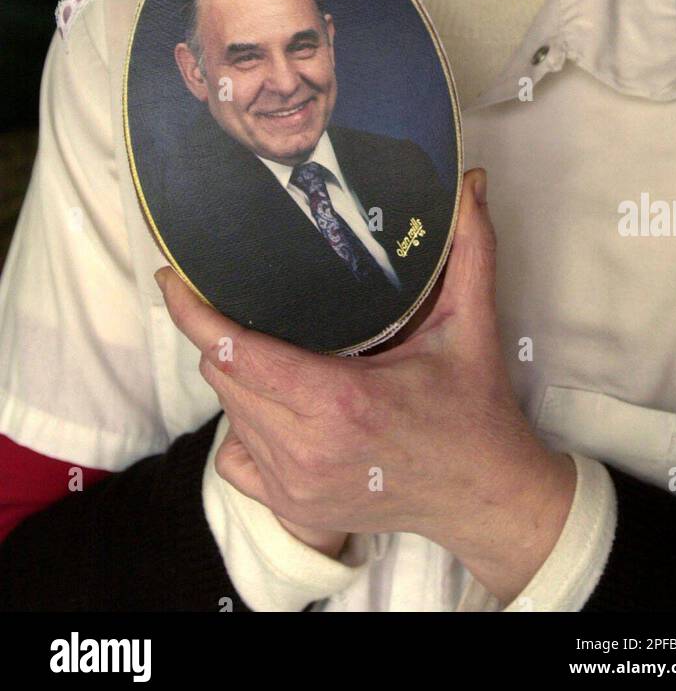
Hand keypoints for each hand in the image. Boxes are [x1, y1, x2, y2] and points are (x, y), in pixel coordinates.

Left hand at [156, 168, 574, 600]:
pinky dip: (243, 425)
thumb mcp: (473, 325)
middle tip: (233, 295)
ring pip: (228, 413)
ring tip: (266, 342)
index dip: (194, 312)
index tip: (173, 276)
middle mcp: (305, 448)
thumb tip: (468, 181)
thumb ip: (470, 248)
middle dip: (218, 332)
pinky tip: (274, 403)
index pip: (236, 351)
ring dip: (234, 374)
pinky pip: (236, 457)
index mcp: (339, 401)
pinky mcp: (294, 509)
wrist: (487, 499)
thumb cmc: (475, 411)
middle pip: (222, 375)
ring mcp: (295, 486)